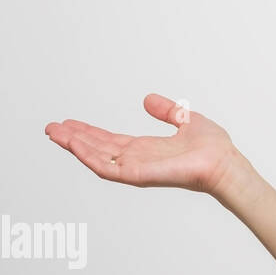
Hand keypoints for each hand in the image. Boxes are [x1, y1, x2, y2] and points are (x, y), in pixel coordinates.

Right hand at [45, 93, 243, 195]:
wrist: (224, 162)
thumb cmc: (212, 148)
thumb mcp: (185, 119)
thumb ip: (167, 111)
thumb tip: (147, 99)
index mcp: (146, 149)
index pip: (110, 141)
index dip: (89, 132)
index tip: (70, 123)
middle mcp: (138, 159)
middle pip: (98, 149)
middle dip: (74, 138)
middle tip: (51, 128)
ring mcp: (136, 168)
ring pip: (97, 158)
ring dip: (75, 145)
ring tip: (55, 133)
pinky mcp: (139, 175)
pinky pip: (108, 167)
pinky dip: (89, 156)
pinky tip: (75, 144)